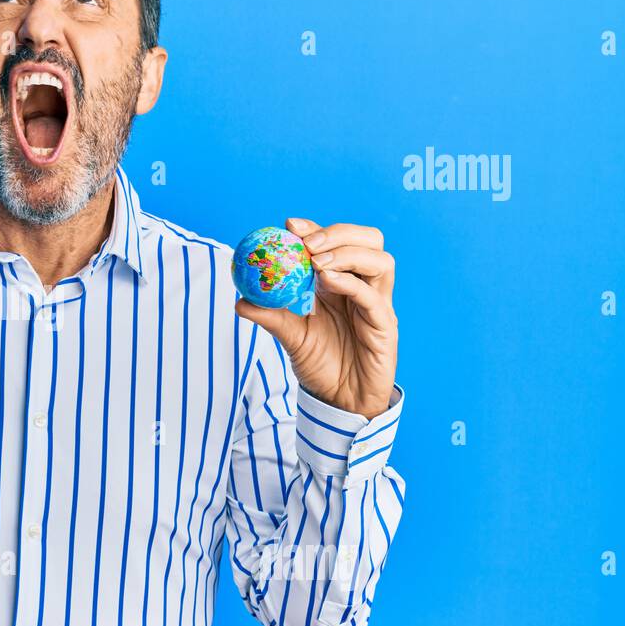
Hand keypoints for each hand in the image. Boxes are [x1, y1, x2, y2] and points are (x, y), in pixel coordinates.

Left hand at [234, 218, 397, 418]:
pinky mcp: (385, 325)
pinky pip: (373, 297)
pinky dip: (350, 283)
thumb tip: (239, 300)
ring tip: (318, 261)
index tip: (289, 225)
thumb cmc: (320, 365)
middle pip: (368, 240)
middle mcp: (363, 287)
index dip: (316, 228)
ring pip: (380, 260)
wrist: (340, 401)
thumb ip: (270, 315)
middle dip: (338, 233)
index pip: (337, 242)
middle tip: (307, 242)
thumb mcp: (290, 336)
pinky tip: (327, 281)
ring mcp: (377, 304)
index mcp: (341, 281)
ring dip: (347, 253)